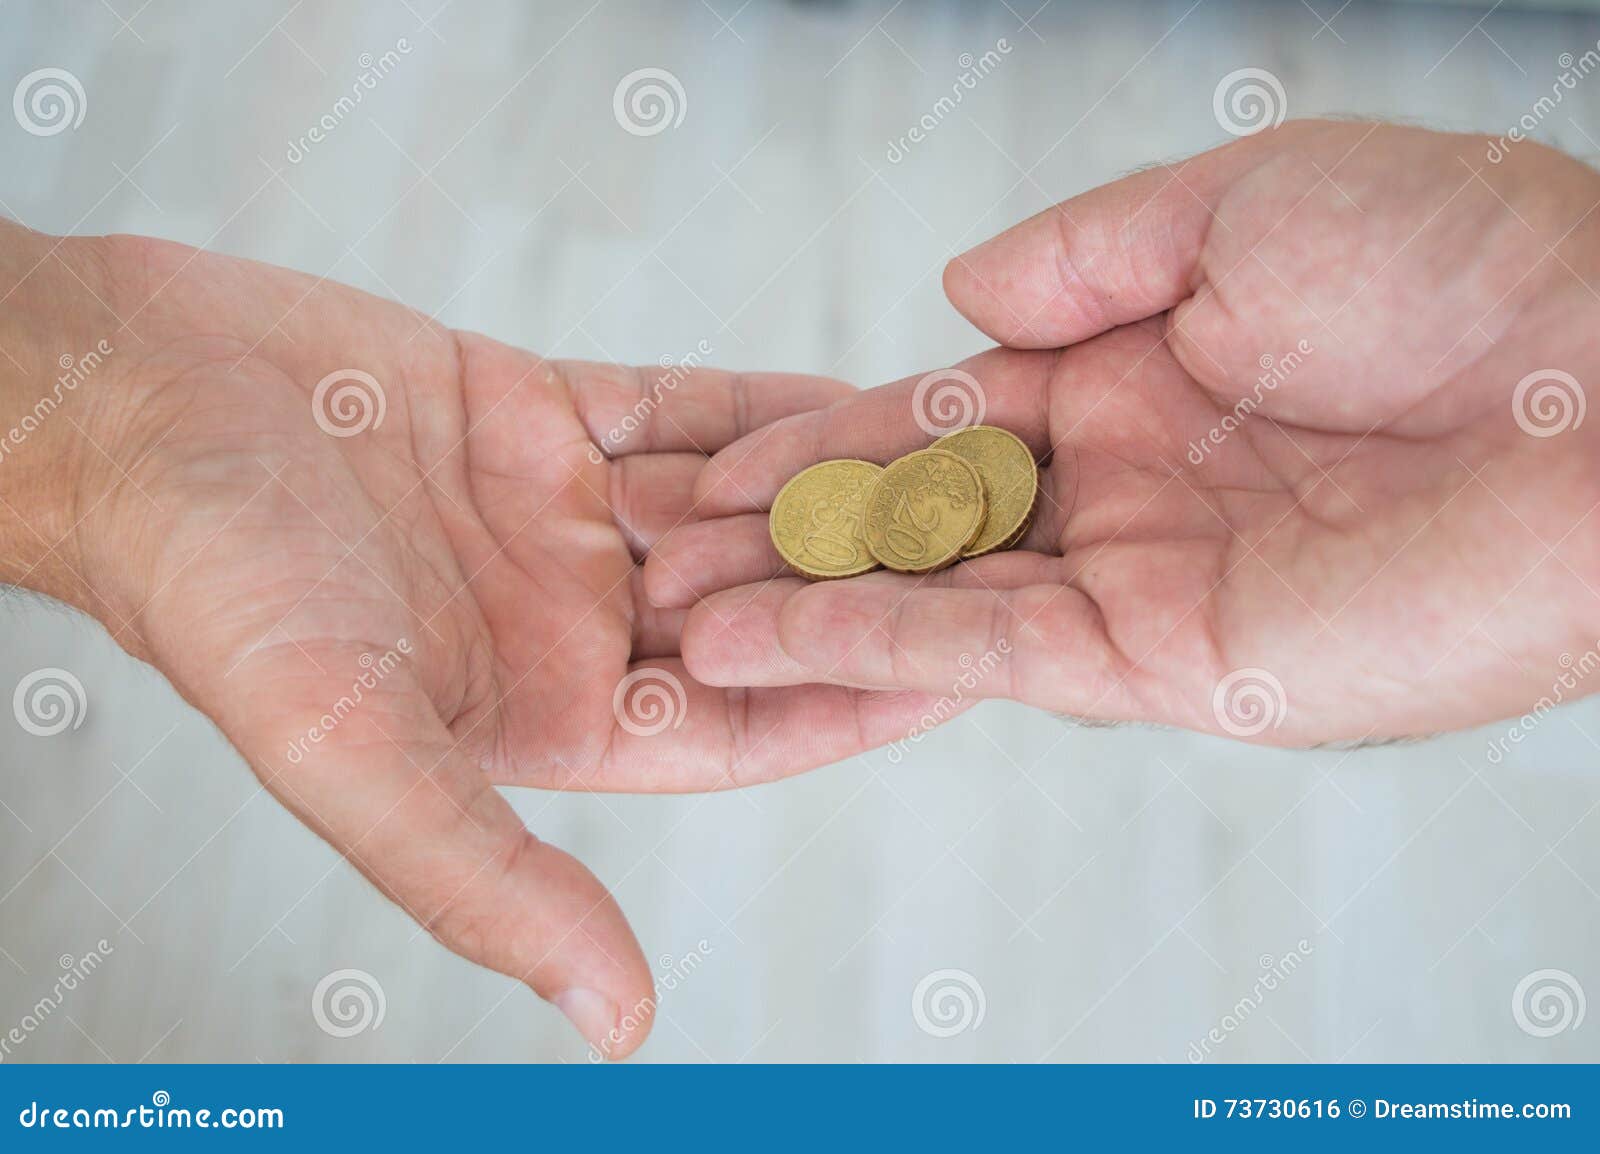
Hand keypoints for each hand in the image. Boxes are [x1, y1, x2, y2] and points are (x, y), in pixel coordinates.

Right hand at [0, 224, 945, 1056]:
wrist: (123, 401)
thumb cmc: (205, 579)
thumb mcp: (350, 749)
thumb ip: (483, 880)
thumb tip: (617, 1020)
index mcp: (543, 717)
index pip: (741, 725)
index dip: (855, 698)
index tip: (969, 662)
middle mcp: (565, 622)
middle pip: (755, 608)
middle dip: (865, 576)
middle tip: (993, 541)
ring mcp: (557, 514)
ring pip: (732, 504)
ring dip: (829, 482)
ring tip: (947, 454)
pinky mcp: (535, 412)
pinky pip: (676, 407)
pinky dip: (757, 403)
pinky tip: (843, 394)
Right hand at [652, 122, 1599, 744]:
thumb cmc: (1472, 269)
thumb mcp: (1243, 205)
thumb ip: (1086, 254)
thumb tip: (957, 293)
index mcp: (1144, 380)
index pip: (944, 418)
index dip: (825, 439)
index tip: (717, 462)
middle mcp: (1131, 492)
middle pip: (919, 520)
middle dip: (786, 539)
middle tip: (658, 555)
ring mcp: (1143, 583)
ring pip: (933, 595)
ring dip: (800, 606)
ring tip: (674, 614)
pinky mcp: (1167, 662)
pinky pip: (987, 648)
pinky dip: (870, 647)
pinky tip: (761, 645)